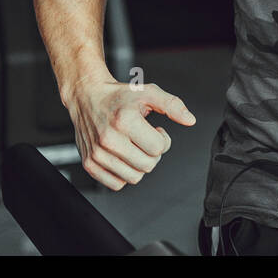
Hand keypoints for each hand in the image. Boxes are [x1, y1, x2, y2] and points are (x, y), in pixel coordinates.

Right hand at [66, 78, 195, 189]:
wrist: (88, 97)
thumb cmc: (118, 96)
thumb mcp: (149, 92)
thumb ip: (172, 105)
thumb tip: (190, 120)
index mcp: (124, 120)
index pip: (158, 148)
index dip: (162, 140)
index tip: (155, 130)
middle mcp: (108, 139)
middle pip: (148, 165)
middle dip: (152, 153)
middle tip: (144, 139)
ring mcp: (97, 154)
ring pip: (134, 178)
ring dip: (139, 164)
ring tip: (133, 146)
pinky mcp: (89, 164)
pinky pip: (116, 184)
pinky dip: (123, 174)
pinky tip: (122, 156)